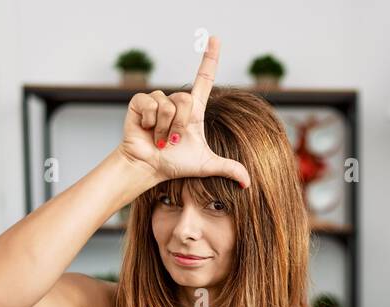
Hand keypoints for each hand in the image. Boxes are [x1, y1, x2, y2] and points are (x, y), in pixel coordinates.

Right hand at [117, 35, 251, 188]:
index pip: (204, 78)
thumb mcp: (206, 165)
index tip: (215, 38)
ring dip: (166, 128)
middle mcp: (176, 101)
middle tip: (173, 141)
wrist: (150, 168)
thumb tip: (249, 184)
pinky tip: (148, 130)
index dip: (210, 57)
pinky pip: (151, 104)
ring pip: (168, 104)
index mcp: (193, 110)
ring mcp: (157, 100)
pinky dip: (151, 122)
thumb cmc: (175, 164)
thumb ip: (229, 169)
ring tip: (160, 139)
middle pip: (186, 98)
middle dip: (180, 125)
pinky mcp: (140, 102)